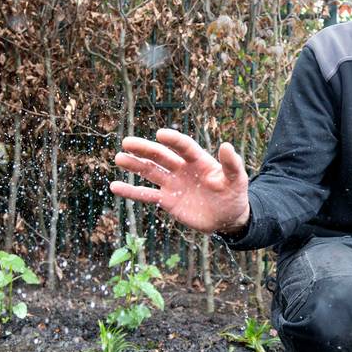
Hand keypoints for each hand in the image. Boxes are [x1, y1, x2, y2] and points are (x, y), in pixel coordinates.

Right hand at [110, 128, 249, 234]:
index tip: (160, 134)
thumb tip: (226, 146)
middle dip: (145, 149)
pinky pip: (146, 195)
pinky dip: (131, 191)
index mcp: (198, 160)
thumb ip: (232, 164)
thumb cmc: (234, 194)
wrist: (227, 217)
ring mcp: (173, 184)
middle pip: (161, 156)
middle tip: (127, 143)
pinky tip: (114, 186)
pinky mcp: (167, 200)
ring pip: (150, 172)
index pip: (183, 147)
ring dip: (134, 165)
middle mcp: (182, 168)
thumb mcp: (237, 180)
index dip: (173, 140)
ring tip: (119, 158)